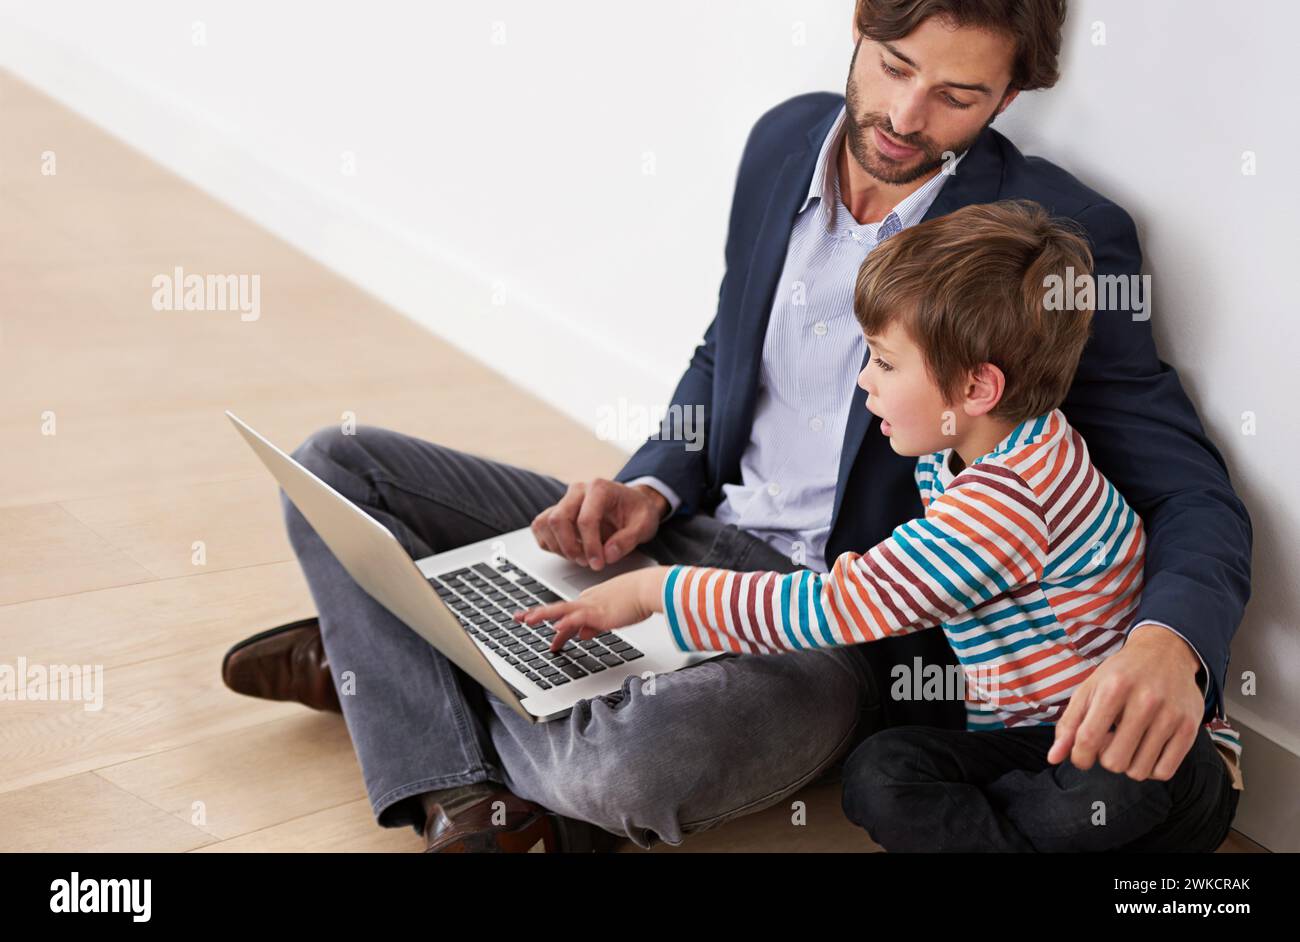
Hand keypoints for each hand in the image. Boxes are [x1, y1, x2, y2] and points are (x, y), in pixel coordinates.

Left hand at [513, 568, 666, 651]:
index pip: (567, 613)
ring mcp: (592, 605)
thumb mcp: (614, 614)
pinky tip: (555, 629)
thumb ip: (596, 625)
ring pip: (561, 610)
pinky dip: (565, 623)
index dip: (553, 623)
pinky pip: (577, 618)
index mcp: (592, 599)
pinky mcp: (600, 612)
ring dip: (542, 616)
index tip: (543, 629)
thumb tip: (583, 635)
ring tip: (526, 620)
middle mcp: (588, 600)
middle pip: (557, 608)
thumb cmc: (640, 597)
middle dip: (537, 614)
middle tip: (520, 618)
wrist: (651, 588)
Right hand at [531, 480, 668, 570]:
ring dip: (558, 547)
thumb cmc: (637, 511)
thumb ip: (628, 540)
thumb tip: (608, 555)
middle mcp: (577, 491)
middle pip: (557, 519)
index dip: (590, 546)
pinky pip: (540, 527)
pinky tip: (570, 551)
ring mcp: (565, 500)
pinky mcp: (557, 511)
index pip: (585, 519)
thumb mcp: (644, 525)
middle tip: (587, 563)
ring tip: (580, 557)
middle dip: (569, 547)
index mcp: (599, 488)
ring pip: (545, 523)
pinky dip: (550, 544)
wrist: (633, 504)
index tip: (598, 563)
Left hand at [1047, 624, 1204, 780]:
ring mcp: (1170, 715)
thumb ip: (1069, 724)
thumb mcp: (1089, 690)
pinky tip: (1145, 750)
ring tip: (1127, 743)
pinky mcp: (1189, 728)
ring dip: (1128, 764)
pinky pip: (1164, 772)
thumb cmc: (1120, 675)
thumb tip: (1053, 758)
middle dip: (1105, 759)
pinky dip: (1150, 769)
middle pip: (1114, 761)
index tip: (1081, 757)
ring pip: (1139, 771)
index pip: (1088, 739)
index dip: (1079, 757)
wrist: (1165, 654)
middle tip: (1109, 742)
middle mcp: (1145, 700)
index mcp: (1113, 688)